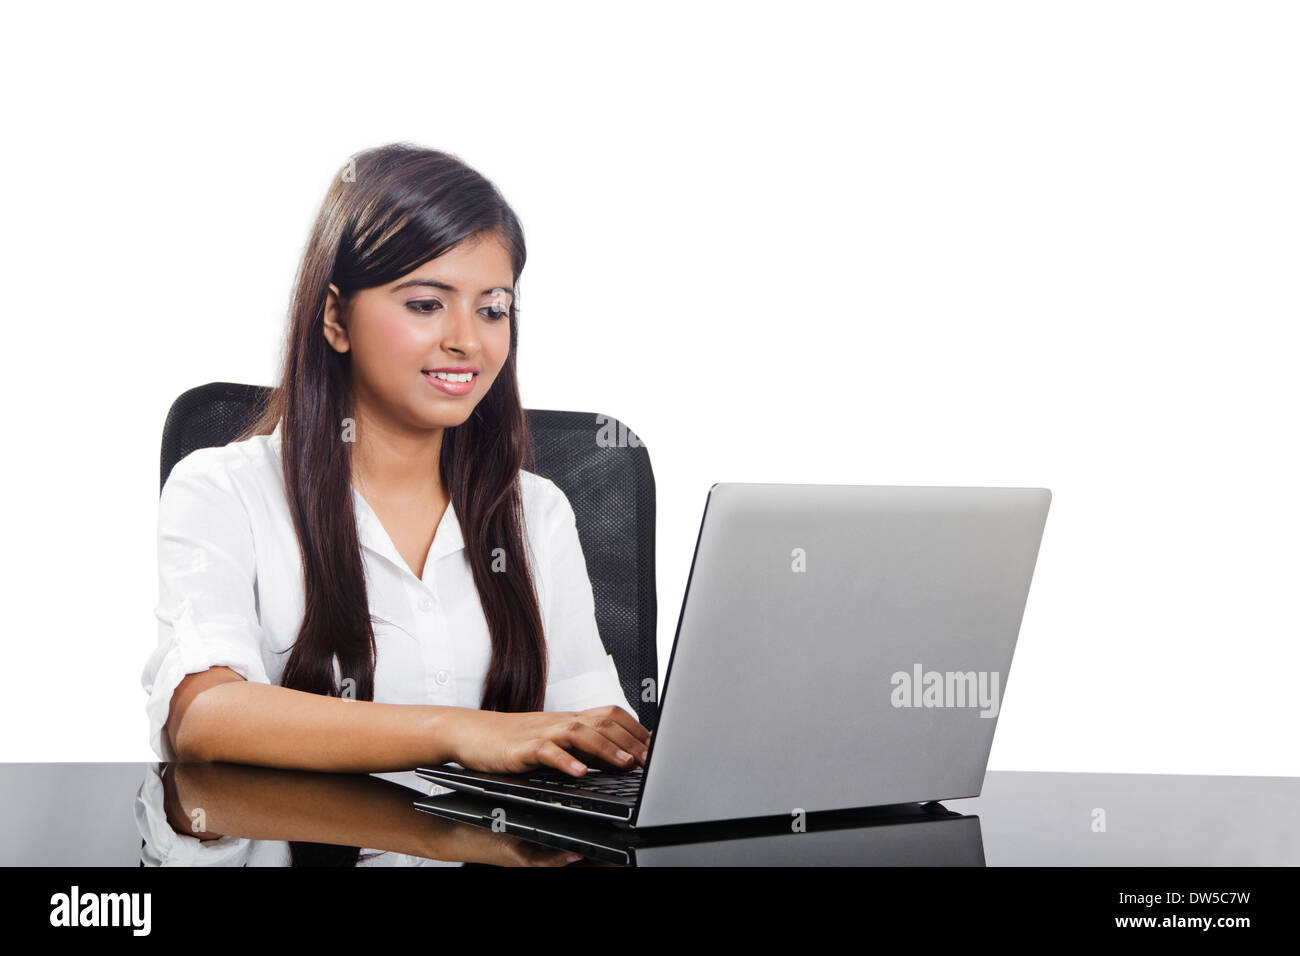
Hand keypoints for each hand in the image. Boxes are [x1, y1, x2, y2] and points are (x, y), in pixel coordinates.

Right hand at [449, 705, 651, 776]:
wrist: (471, 733)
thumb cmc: (512, 740)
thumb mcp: (552, 742)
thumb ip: (581, 748)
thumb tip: (614, 757)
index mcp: (570, 720)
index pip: (611, 715)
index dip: (636, 729)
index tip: (655, 748)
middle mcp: (561, 722)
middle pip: (603, 722)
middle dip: (630, 741)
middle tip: (649, 760)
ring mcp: (542, 732)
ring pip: (581, 732)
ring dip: (606, 748)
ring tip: (625, 764)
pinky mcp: (523, 747)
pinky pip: (547, 751)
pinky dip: (565, 761)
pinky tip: (579, 773)